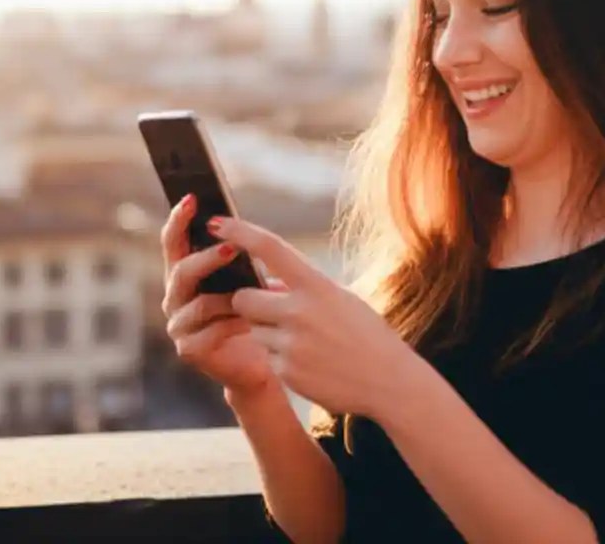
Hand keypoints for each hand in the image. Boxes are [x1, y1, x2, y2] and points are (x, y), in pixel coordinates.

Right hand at [160, 195, 275, 395]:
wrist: (264, 359)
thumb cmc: (257, 312)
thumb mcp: (249, 279)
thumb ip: (238, 255)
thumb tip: (241, 226)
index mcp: (184, 273)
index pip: (173, 241)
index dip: (179, 219)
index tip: (192, 198)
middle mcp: (175, 297)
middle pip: (182, 271)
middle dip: (207, 258)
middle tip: (232, 248)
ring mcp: (179, 325)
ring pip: (198, 304)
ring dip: (230, 297)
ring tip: (259, 292)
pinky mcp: (190, 350)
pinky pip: (210, 332)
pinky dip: (235, 324)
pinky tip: (254, 321)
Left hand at [208, 216, 425, 418]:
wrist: (388, 383)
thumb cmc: (366, 335)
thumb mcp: (339, 300)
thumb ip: (302, 289)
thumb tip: (265, 282)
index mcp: (317, 286)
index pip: (269, 249)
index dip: (239, 231)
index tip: (215, 222)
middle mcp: (299, 312)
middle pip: (244, 298)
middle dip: (249, 304)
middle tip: (271, 311)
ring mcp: (291, 344)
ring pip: (254, 331)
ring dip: (268, 333)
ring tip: (306, 342)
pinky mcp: (285, 371)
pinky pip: (266, 357)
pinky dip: (282, 359)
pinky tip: (311, 363)